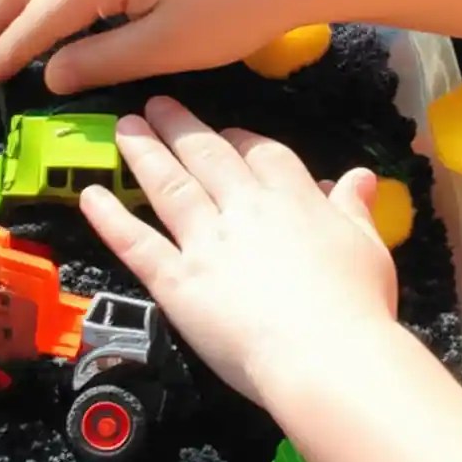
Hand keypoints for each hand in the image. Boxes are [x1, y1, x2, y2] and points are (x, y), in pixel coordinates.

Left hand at [77, 96, 398, 405]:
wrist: (324, 355)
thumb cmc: (356, 308)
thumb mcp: (369, 249)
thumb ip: (355, 210)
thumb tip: (359, 178)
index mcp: (293, 200)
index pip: (262, 153)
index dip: (241, 140)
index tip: (228, 134)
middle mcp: (244, 210)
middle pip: (207, 156)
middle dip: (181, 127)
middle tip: (157, 106)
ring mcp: (206, 242)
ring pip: (169, 187)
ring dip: (144, 153)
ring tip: (125, 127)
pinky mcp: (177, 281)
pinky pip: (137, 243)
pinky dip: (110, 218)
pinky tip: (92, 195)